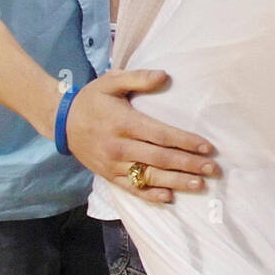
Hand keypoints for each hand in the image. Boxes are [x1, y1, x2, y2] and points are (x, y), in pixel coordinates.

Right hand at [67, 69, 216, 204]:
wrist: (61, 121)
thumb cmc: (92, 99)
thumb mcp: (111, 81)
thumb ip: (138, 78)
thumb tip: (164, 76)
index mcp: (123, 123)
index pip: (160, 135)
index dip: (185, 141)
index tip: (207, 147)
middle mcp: (119, 147)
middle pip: (159, 158)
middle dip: (188, 164)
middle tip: (213, 169)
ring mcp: (113, 165)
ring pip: (148, 176)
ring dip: (176, 182)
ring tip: (200, 184)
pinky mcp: (108, 176)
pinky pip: (131, 189)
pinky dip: (150, 195)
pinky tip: (169, 198)